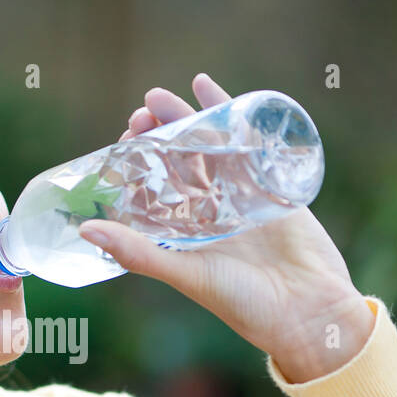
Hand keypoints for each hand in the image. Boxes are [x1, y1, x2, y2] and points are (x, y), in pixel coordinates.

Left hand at [83, 72, 373, 382]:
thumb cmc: (245, 303)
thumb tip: (84, 231)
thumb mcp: (187, 275)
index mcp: (183, 237)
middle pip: (176, 164)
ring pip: (205, 148)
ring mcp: (239, 196)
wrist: (311, 311)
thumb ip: (139, 253)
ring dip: (184, 119)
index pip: (149, 192)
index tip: (120, 143)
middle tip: (140, 112)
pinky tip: (207, 86)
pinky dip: (227, 112)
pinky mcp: (270, 184)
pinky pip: (244, 141)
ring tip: (160, 96)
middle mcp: (207, 215)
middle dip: (155, 137)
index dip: (133, 167)